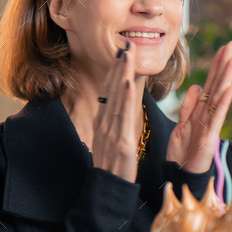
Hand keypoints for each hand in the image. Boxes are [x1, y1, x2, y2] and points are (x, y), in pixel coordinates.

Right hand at [91, 44, 138, 182]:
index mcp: (104, 121)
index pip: (110, 90)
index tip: (122, 51)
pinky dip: (124, 98)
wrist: (108, 189)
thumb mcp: (111, 140)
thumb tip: (115, 110)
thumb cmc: (112, 166)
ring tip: (127, 54)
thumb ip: (112, 123)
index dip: (116, 70)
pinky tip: (126, 83)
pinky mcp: (121, 142)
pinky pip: (123, 117)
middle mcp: (105, 122)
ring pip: (116, 97)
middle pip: (112, 88)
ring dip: (121, 74)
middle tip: (125, 42)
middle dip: (119, 65)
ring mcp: (112, 131)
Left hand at [166, 40, 231, 172]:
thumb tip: (196, 85)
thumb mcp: (181, 126)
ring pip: (219, 97)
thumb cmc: (182, 155)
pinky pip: (216, 117)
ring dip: (227, 78)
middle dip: (224, 65)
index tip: (223, 48)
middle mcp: (208, 116)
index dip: (216, 66)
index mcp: (200, 112)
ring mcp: (210, 126)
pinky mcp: (209, 138)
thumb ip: (187, 107)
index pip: (210, 84)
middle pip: (217, 86)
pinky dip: (223, 102)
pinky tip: (230, 88)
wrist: (181, 178)